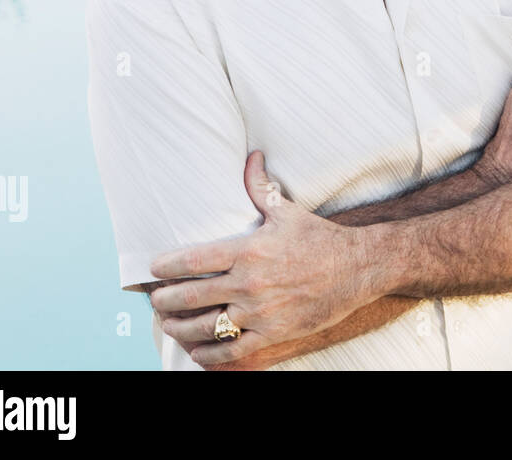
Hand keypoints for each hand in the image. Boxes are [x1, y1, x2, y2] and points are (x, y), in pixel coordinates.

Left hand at [146, 151, 377, 367]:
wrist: (358, 268)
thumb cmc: (320, 238)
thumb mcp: (288, 210)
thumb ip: (260, 187)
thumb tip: (251, 157)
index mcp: (249, 250)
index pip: (192, 260)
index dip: (164, 267)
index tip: (154, 269)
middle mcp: (250, 282)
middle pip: (190, 296)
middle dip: (165, 301)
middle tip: (156, 301)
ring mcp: (261, 311)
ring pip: (205, 327)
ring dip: (179, 328)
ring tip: (170, 325)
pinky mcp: (273, 333)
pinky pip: (232, 351)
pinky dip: (208, 355)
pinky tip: (197, 352)